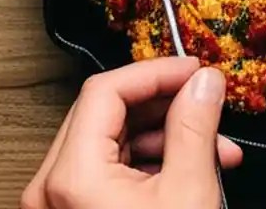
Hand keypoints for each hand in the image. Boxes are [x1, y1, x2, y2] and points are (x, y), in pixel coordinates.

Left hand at [21, 57, 241, 208]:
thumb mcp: (188, 194)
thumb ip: (194, 130)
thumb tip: (202, 86)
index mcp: (71, 177)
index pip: (105, 91)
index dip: (154, 73)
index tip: (191, 70)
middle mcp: (51, 189)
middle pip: (103, 114)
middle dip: (162, 106)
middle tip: (203, 97)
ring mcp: (57, 207)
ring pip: (108, 144)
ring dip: (161, 138)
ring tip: (214, 146)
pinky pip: (105, 172)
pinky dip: (146, 165)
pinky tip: (191, 168)